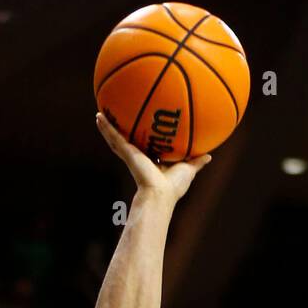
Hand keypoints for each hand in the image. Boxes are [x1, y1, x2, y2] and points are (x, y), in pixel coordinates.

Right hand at [95, 112, 210, 203]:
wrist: (160, 194)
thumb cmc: (173, 187)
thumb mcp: (188, 169)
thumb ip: (196, 161)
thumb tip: (209, 155)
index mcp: (152, 161)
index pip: (147, 147)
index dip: (144, 137)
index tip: (143, 126)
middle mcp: (140, 157)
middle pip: (129, 140)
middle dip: (123, 130)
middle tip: (116, 116)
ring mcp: (131, 155)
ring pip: (117, 138)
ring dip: (108, 126)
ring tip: (100, 113)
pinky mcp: (127, 153)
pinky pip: (114, 138)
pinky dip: (106, 128)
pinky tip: (98, 116)